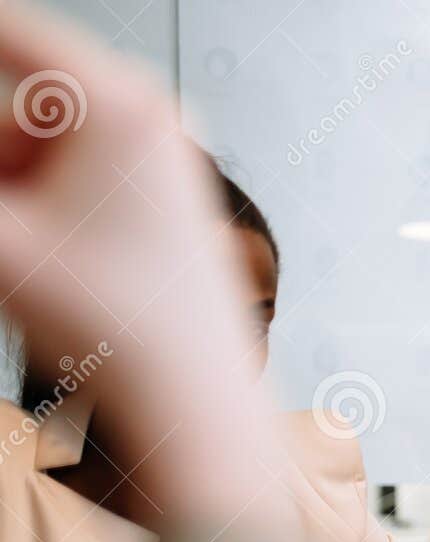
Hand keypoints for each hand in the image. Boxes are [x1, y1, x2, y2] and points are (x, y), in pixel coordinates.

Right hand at [0, 2, 283, 527]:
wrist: (193, 398)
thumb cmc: (119, 325)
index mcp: (121, 102)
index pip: (8, 31)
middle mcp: (152, 116)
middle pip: (19, 104)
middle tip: (21, 231)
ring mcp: (161, 156)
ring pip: (38, 146)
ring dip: (14, 187)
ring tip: (41, 255)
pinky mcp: (159, 195)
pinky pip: (71, 178)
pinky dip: (43, 207)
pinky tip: (58, 259)